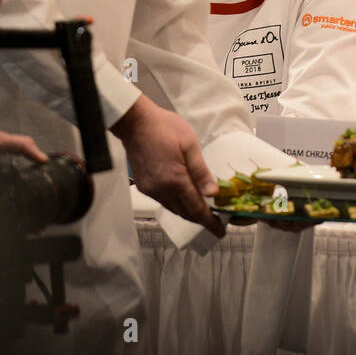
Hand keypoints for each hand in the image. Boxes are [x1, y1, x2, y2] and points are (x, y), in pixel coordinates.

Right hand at [113, 95, 225, 237]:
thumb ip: (201, 171)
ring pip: (173, 209)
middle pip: (184, 213)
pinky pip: (164, 201)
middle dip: (201, 219)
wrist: (135, 122)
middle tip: (216, 221)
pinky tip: (184, 198)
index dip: (209, 222)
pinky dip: (177, 204)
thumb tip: (213, 193)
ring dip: (188, 212)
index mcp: (175, 180)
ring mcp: (150, 189)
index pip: (196, 208)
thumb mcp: (190, 144)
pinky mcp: (144, 186)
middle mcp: (161, 190)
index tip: (221, 232)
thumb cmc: (164, 127)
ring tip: (203, 211)